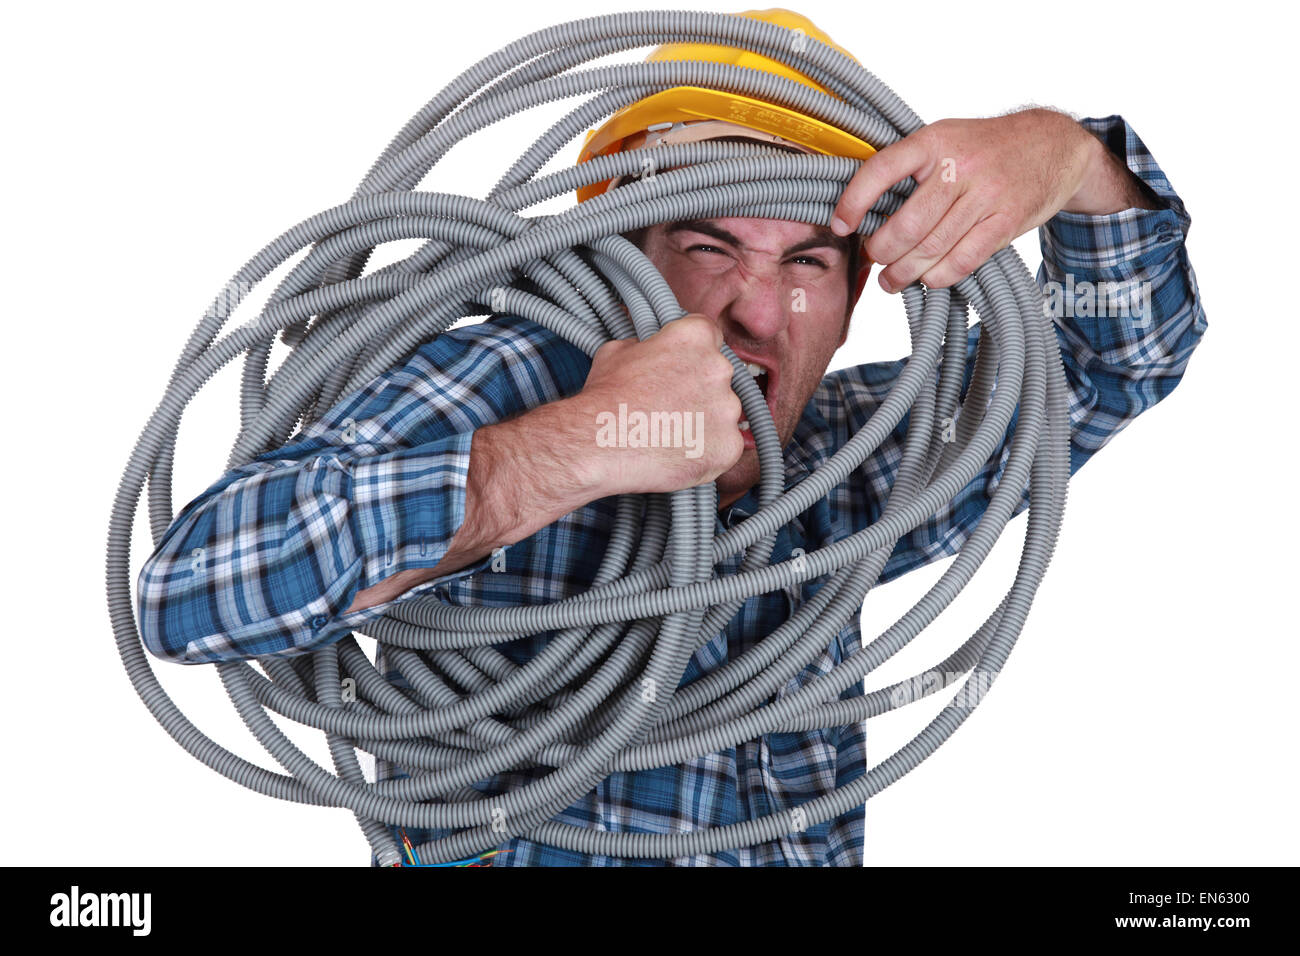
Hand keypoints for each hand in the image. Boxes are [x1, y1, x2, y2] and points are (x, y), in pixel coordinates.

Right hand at [575, 315, 744, 494]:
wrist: (601, 443)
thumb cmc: (605, 399)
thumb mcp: (616, 350)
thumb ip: (645, 344)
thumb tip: (647, 349)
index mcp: (695, 337)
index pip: (708, 335)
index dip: (691, 353)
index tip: (680, 368)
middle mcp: (719, 368)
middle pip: (718, 376)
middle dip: (698, 388)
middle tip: (668, 406)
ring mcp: (727, 409)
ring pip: (722, 412)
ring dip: (703, 421)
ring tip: (668, 433)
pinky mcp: (729, 445)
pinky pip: (725, 445)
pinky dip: (706, 450)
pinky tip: (678, 452)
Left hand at [830, 108, 1107, 291]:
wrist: (1054, 144)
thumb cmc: (987, 147)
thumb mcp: (946, 138)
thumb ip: (911, 166)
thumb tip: (866, 210)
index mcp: (935, 141)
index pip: (882, 169)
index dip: (855, 201)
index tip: (841, 224)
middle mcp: (959, 166)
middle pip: (907, 225)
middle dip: (883, 251)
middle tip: (875, 260)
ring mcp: (985, 195)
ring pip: (932, 248)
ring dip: (905, 272)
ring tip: (892, 280)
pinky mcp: (1006, 221)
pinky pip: (962, 260)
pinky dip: (939, 276)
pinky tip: (928, 278)